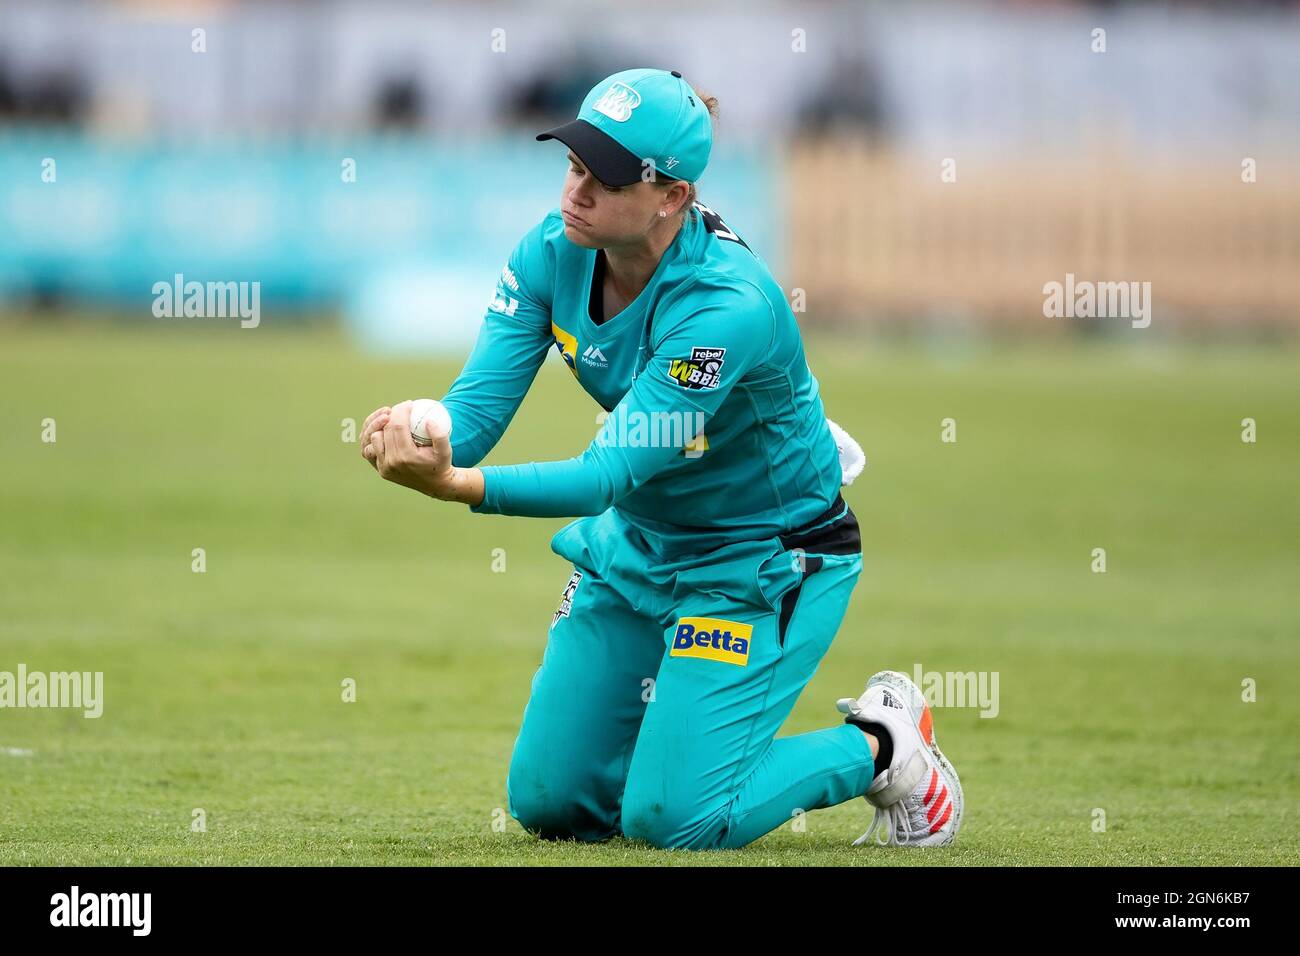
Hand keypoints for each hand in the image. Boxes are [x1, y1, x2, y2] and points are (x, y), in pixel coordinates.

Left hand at [361, 401, 483, 504]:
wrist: (434, 485)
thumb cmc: (441, 464)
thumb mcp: (446, 450)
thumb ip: (440, 436)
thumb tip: (429, 421)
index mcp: (407, 456)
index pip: (398, 426)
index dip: (401, 410)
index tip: (408, 404)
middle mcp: (392, 462)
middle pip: (385, 430)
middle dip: (391, 414)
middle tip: (401, 408)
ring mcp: (384, 467)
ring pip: (373, 438)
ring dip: (380, 425)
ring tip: (391, 418)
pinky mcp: (380, 469)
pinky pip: (370, 448)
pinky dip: (376, 437)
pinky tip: (384, 429)